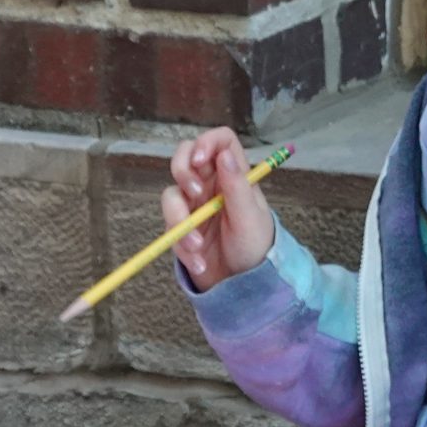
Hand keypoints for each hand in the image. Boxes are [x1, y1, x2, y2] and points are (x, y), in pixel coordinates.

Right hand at [164, 128, 275, 291]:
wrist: (244, 285)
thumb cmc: (256, 247)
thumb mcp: (250, 218)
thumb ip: (237, 186)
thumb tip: (225, 154)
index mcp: (234, 175)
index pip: (220, 141)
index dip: (207, 142)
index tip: (200, 160)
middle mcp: (211, 184)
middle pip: (185, 157)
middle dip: (182, 171)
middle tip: (193, 194)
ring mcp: (193, 205)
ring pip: (171, 195)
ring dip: (180, 221)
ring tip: (197, 247)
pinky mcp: (181, 227)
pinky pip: (169, 228)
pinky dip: (180, 245)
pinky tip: (199, 262)